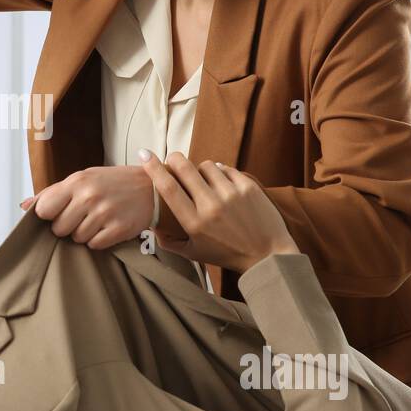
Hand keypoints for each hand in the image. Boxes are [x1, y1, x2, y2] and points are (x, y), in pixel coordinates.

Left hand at [18, 165, 153, 249]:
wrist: (151, 187)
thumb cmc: (111, 183)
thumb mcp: (82, 178)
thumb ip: (52, 192)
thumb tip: (24, 206)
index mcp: (77, 181)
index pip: (44, 209)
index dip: (50, 215)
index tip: (59, 213)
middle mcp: (89, 196)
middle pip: (59, 229)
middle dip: (67, 227)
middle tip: (82, 217)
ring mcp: (105, 213)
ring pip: (77, 239)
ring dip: (85, 234)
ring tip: (98, 220)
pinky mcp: (119, 229)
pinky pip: (95, 245)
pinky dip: (99, 240)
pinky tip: (107, 228)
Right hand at [139, 149, 299, 273]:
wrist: (267, 255)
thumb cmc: (226, 254)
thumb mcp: (193, 253)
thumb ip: (169, 242)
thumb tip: (151, 224)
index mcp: (194, 223)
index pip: (168, 188)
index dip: (153, 168)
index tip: (144, 155)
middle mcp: (211, 206)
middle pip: (184, 168)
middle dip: (174, 158)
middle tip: (173, 160)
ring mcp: (231, 194)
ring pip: (206, 165)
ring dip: (200, 169)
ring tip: (204, 181)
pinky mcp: (248, 187)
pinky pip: (226, 169)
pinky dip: (220, 172)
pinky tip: (222, 184)